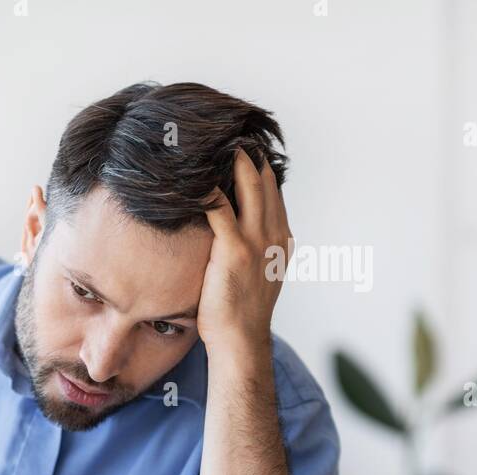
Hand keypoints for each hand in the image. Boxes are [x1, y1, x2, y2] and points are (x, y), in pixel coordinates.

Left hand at [197, 148, 292, 353]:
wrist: (240, 340)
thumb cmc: (239, 312)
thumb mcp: (256, 274)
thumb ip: (252, 249)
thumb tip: (233, 234)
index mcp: (282, 238)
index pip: (273, 192)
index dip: (259, 167)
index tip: (244, 147)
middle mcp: (274, 234)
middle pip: (264, 181)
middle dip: (247, 156)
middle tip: (228, 133)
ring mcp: (257, 242)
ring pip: (248, 187)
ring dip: (232, 162)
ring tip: (214, 142)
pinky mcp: (234, 251)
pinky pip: (220, 209)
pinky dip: (207, 190)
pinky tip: (194, 176)